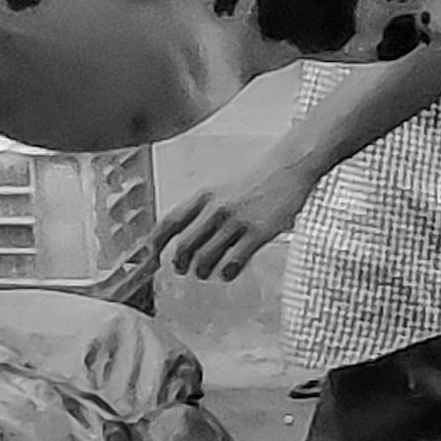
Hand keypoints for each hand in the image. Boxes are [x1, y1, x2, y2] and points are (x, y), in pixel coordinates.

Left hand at [156, 164, 312, 282]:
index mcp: (204, 196)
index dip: (156, 242)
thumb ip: (205, 207)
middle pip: (185, 245)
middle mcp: (216, 209)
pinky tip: (227, 273)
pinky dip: (226, 272)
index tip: (151, 254)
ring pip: (207, 257)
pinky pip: (234, 261)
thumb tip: (186, 230)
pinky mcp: (257, 233)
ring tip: (204, 273)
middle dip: (179, 262)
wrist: (289, 167)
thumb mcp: (223, 187)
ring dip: (202, 270)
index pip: (169, 223)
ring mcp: (237, 222)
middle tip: (181, 269)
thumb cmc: (258, 176)